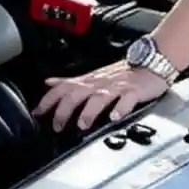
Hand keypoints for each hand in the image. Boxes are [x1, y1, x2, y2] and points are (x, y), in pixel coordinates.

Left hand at [32, 60, 168, 131]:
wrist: (151, 62)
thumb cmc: (122, 73)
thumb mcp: (92, 76)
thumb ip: (70, 82)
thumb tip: (48, 83)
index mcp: (89, 81)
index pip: (63, 88)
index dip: (49, 100)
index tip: (37, 113)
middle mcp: (99, 84)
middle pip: (77, 93)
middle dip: (65, 109)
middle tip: (57, 126)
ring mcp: (117, 88)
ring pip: (99, 97)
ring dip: (89, 111)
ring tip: (82, 124)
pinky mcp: (134, 92)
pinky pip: (127, 100)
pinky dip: (121, 108)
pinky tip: (115, 117)